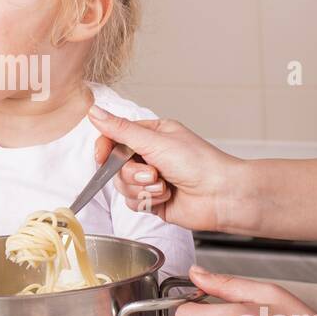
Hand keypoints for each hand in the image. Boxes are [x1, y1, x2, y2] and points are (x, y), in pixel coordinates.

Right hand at [88, 106, 247, 231]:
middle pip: (116, 165)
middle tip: (153, 173)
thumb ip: (121, 130)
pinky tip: (166, 197)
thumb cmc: (200, 164)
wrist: (221, 196)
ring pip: (122, 185)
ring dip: (142, 188)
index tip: (102, 157)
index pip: (114, 137)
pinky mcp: (153, 200)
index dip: (105, 148)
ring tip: (164, 186)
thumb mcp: (155, 141)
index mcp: (152, 135)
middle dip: (132, 173)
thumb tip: (95, 112)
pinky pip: (132, 202)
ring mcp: (151, 179)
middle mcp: (150, 156)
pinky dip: (147, 201)